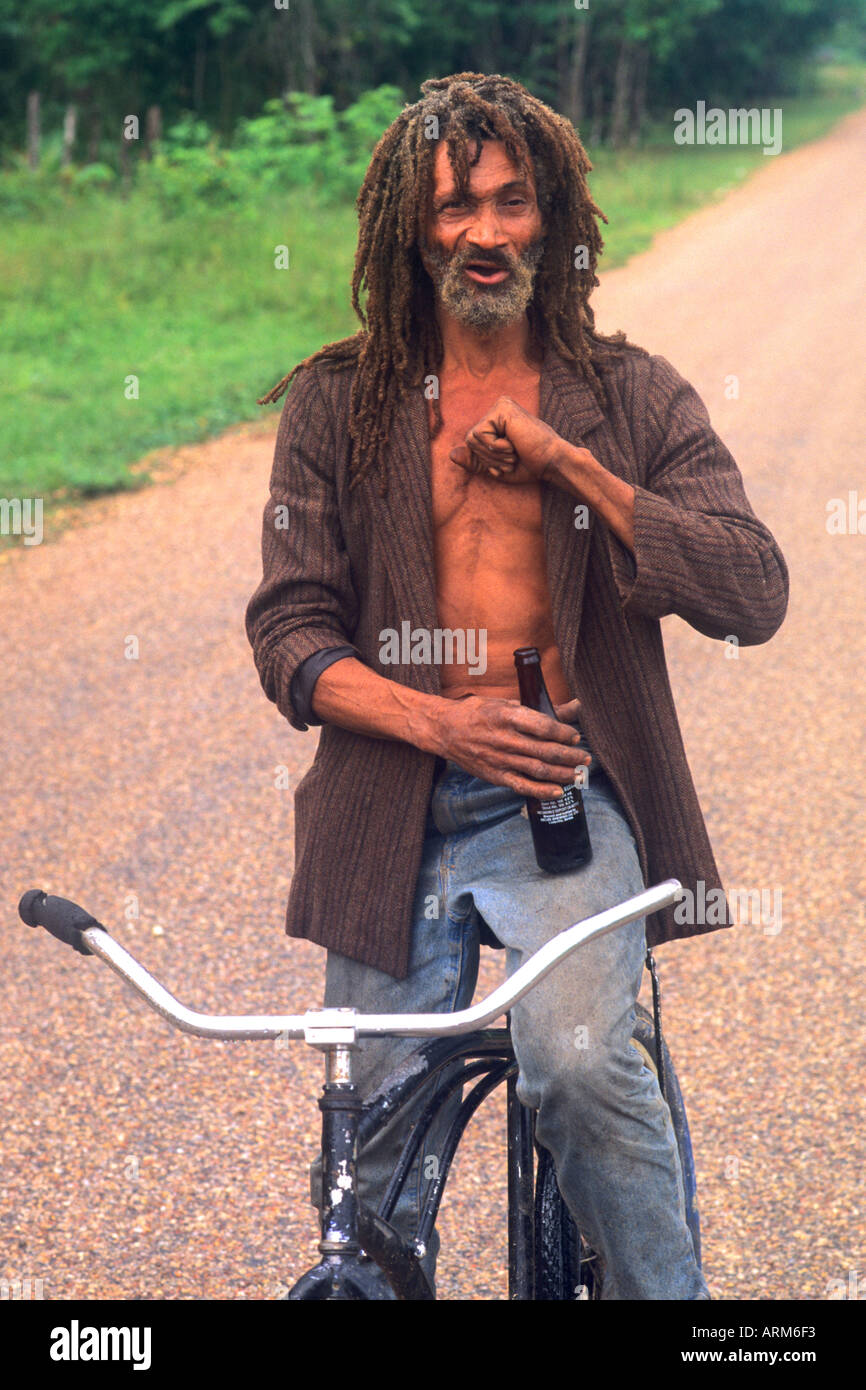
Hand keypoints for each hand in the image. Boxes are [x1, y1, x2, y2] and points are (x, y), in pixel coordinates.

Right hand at [431, 694, 589, 799]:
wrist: (446, 730)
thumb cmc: (477, 712)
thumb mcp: (505, 704)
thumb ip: (536, 709)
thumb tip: (571, 708)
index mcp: (508, 717)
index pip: (544, 727)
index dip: (565, 733)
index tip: (575, 736)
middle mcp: (506, 739)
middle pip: (546, 750)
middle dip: (570, 755)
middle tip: (585, 757)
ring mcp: (500, 759)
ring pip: (539, 770)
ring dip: (563, 773)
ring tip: (578, 774)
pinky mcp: (495, 775)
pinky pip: (522, 786)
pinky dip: (542, 791)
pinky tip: (558, 791)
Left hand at [448, 396, 564, 484]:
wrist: (551, 463)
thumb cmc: (529, 466)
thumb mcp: (495, 468)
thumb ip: (474, 461)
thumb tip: (451, 454)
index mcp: (496, 421)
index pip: (471, 444)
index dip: (485, 461)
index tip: (508, 462)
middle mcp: (497, 410)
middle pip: (469, 440)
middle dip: (488, 458)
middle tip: (512, 457)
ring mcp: (500, 406)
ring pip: (472, 438)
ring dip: (493, 454)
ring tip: (513, 451)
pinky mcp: (502, 408)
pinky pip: (479, 434)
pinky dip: (495, 447)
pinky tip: (513, 443)